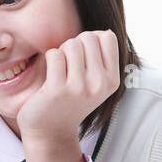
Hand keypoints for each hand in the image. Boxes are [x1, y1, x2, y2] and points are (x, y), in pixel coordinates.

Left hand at [15, 30, 119, 145]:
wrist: (50, 131)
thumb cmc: (70, 101)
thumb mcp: (95, 82)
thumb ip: (101, 58)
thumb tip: (104, 30)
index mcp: (113, 80)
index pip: (107, 36)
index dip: (91, 40)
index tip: (83, 56)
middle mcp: (100, 84)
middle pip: (88, 37)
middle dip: (74, 45)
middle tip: (67, 66)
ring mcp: (80, 88)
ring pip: (71, 44)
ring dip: (61, 52)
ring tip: (59, 71)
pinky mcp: (58, 89)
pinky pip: (54, 54)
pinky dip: (49, 59)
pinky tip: (50, 76)